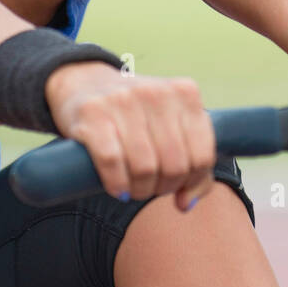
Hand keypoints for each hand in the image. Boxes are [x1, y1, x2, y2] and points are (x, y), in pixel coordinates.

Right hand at [45, 62, 215, 211]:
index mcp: (184, 93)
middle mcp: (156, 93)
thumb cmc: (135, 114)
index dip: (191, 181)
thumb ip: (193, 163)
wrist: (85, 83)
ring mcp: (123, 100)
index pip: (202, 156)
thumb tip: (186, 204)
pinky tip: (117, 186)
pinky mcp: (93, 113)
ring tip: (133, 187)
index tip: (177, 184)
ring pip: (145, 168)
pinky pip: (112, 162)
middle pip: (174, 165)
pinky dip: (116, 184)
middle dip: (162, 187)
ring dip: (139, 190)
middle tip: (150, 186)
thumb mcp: (171, 126)